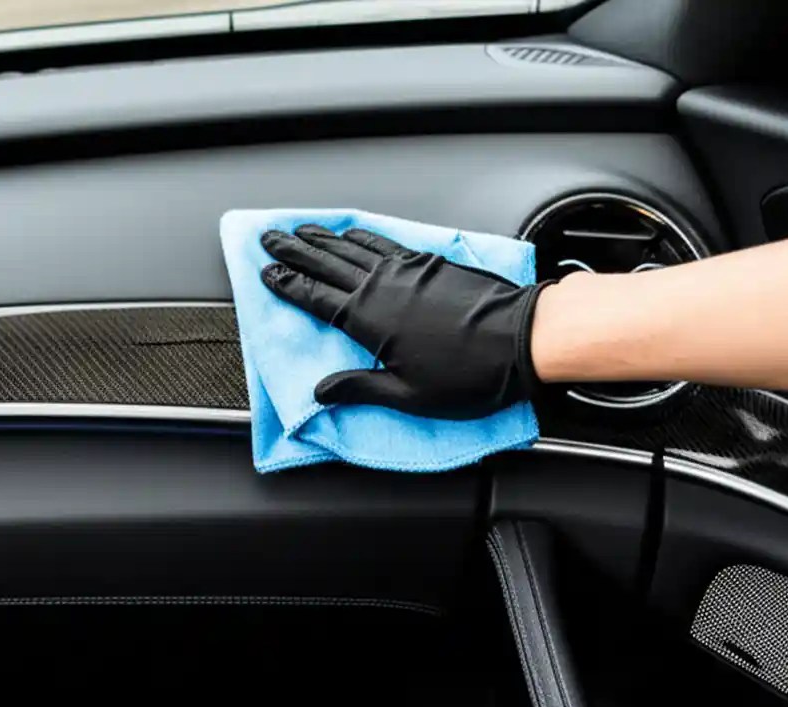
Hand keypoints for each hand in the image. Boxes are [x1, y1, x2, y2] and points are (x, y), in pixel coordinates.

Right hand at [260, 225, 552, 418]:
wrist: (522, 339)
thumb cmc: (470, 375)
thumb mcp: (408, 396)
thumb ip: (359, 389)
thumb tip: (320, 393)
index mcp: (370, 321)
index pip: (315, 298)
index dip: (287, 285)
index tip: (265, 272)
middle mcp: (382, 288)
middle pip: (326, 264)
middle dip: (294, 251)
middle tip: (268, 238)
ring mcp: (407, 270)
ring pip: (352, 248)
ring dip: (323, 239)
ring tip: (300, 230)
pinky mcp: (430, 262)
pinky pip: (384, 243)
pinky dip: (362, 235)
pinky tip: (352, 231)